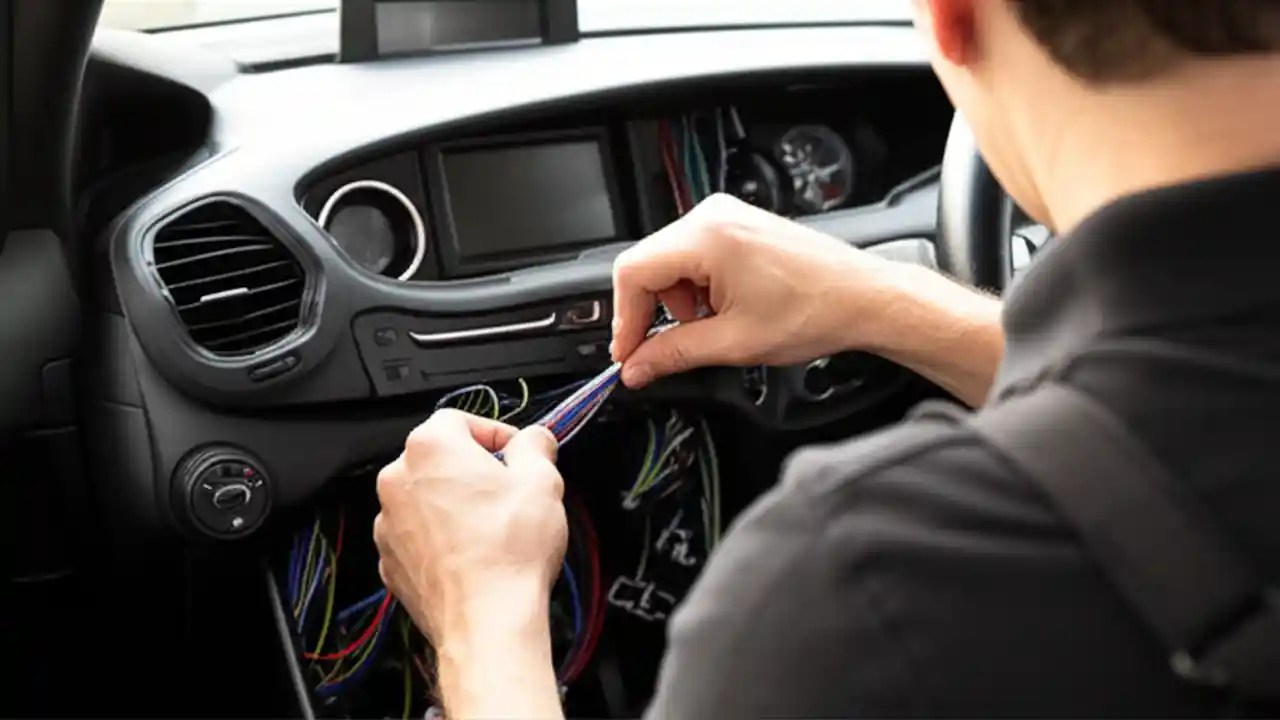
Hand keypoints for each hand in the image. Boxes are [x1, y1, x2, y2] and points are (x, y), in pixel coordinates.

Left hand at [374, 410, 565, 646]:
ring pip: (426, 498)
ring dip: (455, 504)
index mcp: (430, 447)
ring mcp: (389, 523)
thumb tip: (534, 439)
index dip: (494, 433)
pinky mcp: (390, 561)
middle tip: (510, 491)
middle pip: (439, 459)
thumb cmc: (509, 549)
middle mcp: (398, 480)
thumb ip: (535, 446)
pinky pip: (418, 536)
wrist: (486, 619)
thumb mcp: (542, 480)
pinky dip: (441, 538)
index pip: (460, 419)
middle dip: (474, 469)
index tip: (517, 453)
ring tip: (494, 527)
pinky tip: (474, 554)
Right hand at [611, 193, 908, 387]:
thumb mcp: (734, 343)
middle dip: (651, 312)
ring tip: (709, 329)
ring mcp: (727, 217)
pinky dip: (697, 288)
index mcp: (707, 237)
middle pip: (649, 265)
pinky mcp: (739, 226)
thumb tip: (637, 367)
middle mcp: (713, 216)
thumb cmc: (816, 310)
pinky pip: (696, 256)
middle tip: (656, 352)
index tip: (628, 352)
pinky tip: (721, 311)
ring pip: (670, 262)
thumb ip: (674, 354)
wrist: (864, 299)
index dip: (624, 319)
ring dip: (677, 302)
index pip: (633, 272)